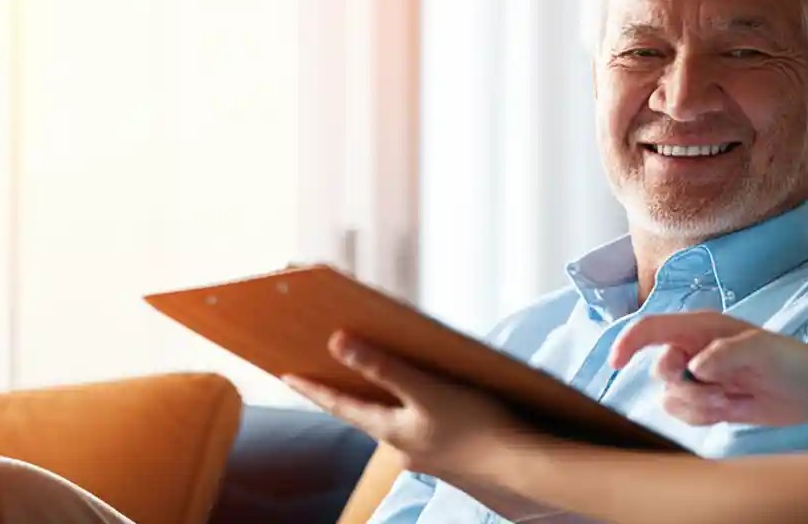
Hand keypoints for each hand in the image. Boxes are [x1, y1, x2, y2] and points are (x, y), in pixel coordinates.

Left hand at [284, 332, 536, 482]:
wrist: (522, 465)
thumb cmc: (475, 424)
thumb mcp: (425, 388)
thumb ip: (381, 365)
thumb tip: (336, 341)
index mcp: (390, 431)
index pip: (339, 406)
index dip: (312, 388)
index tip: (286, 375)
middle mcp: (402, 447)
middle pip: (365, 414)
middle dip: (349, 392)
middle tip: (328, 370)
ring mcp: (427, 455)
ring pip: (396, 421)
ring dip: (384, 400)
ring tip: (378, 377)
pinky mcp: (451, 455)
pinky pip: (422, 427)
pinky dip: (415, 410)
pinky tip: (431, 400)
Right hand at [610, 312, 807, 426]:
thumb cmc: (790, 359)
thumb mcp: (760, 349)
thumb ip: (724, 354)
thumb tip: (693, 366)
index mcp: (700, 327)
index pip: (651, 328)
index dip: (628, 342)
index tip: (615, 363)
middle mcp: (693, 349)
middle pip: (658, 369)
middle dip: (684, 387)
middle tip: (718, 391)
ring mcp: (698, 377)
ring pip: (669, 397)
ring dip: (698, 406)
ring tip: (731, 401)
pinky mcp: (706, 401)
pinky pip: (684, 415)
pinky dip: (703, 418)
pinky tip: (731, 410)